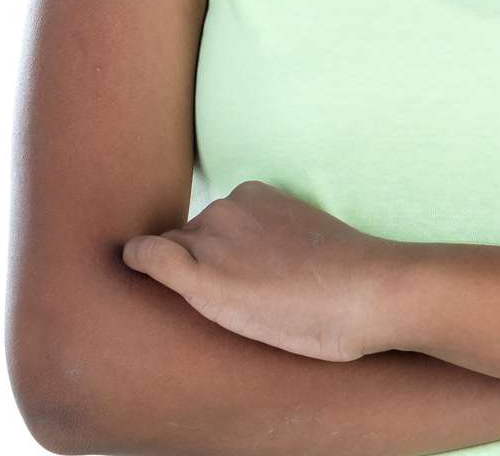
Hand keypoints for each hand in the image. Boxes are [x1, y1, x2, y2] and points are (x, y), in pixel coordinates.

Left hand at [121, 180, 407, 360]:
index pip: (208, 227)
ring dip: (184, 279)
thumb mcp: (304, 240)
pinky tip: (131, 262)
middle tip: (237, 299)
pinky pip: (152, 259)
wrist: (367, 288)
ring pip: (175, 259)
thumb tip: (254, 269)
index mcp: (252, 193)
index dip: (214, 258)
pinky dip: (138, 260)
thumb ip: (270, 240)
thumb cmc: (348, 277)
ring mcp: (214, 238)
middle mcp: (226, 207)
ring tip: (232, 305)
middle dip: (196, 267)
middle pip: (187, 242)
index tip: (230, 279)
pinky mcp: (205, 276)